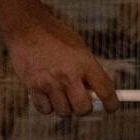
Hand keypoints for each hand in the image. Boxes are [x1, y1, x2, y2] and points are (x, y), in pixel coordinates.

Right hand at [3, 9, 119, 117]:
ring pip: (64, 112)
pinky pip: (45, 110)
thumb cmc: (56, 37)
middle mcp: (69, 74)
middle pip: (83, 108)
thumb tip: (96, 93)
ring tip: (62, 93)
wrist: (28, 28)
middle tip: (82, 101)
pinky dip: (48, 106)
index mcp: (85, 62)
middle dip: (85, 108)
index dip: (112, 103)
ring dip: (65, 107)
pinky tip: (48, 94)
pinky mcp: (33, 87)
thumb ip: (88, 69)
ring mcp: (50, 82)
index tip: (112, 107)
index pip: (105, 89)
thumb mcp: (79, 48)